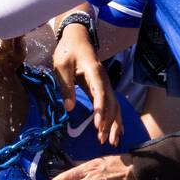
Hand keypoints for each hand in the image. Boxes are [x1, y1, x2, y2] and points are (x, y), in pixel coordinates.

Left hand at [52, 20, 121, 144]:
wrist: (77, 38)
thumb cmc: (68, 51)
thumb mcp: (61, 66)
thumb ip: (66, 86)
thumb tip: (69, 108)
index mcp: (94, 72)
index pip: (100, 93)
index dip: (100, 110)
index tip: (97, 126)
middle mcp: (104, 80)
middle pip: (111, 103)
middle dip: (108, 122)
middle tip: (102, 139)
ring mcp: (106, 84)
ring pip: (116, 106)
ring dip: (114, 124)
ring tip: (111, 141)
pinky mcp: (103, 88)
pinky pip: (113, 105)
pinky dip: (116, 119)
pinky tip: (118, 132)